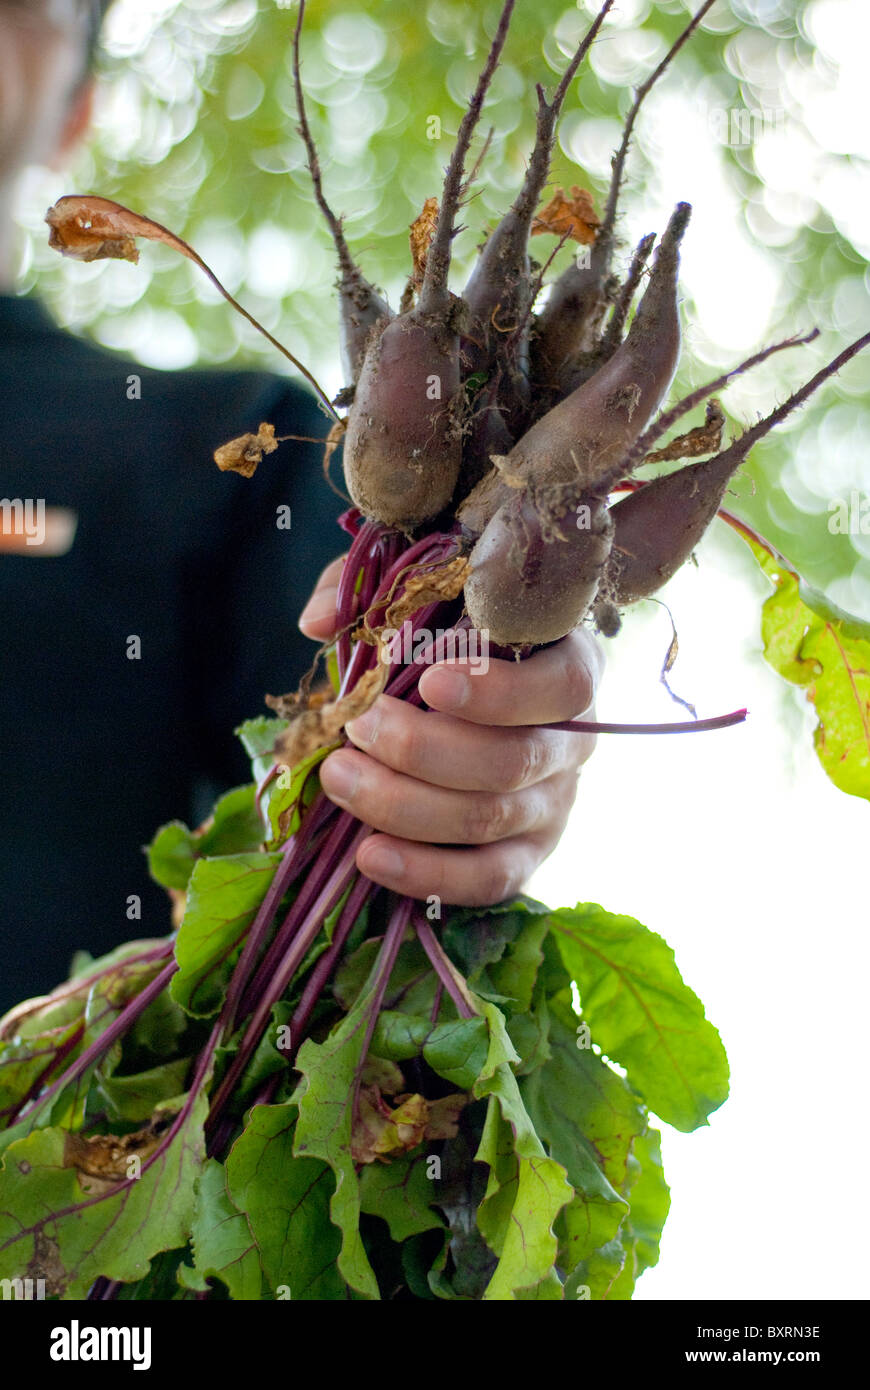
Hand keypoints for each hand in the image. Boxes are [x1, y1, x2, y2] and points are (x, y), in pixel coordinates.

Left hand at [298, 555, 602, 906]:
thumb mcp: (414, 602)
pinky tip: (369, 855)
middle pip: (513, 760)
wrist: (463, 713)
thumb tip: (319, 621)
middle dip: (423, 749)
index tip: (429, 680)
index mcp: (569, 666)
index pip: (565, 684)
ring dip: (405, 804)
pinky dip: (427, 874)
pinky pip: (488, 880)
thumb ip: (371, 593)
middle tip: (356, 726)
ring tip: (338, 778)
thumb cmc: (443, 646)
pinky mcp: (528, 856)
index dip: (502, 691)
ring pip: (489, 819)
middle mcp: (574, 742)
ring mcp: (556, 805)